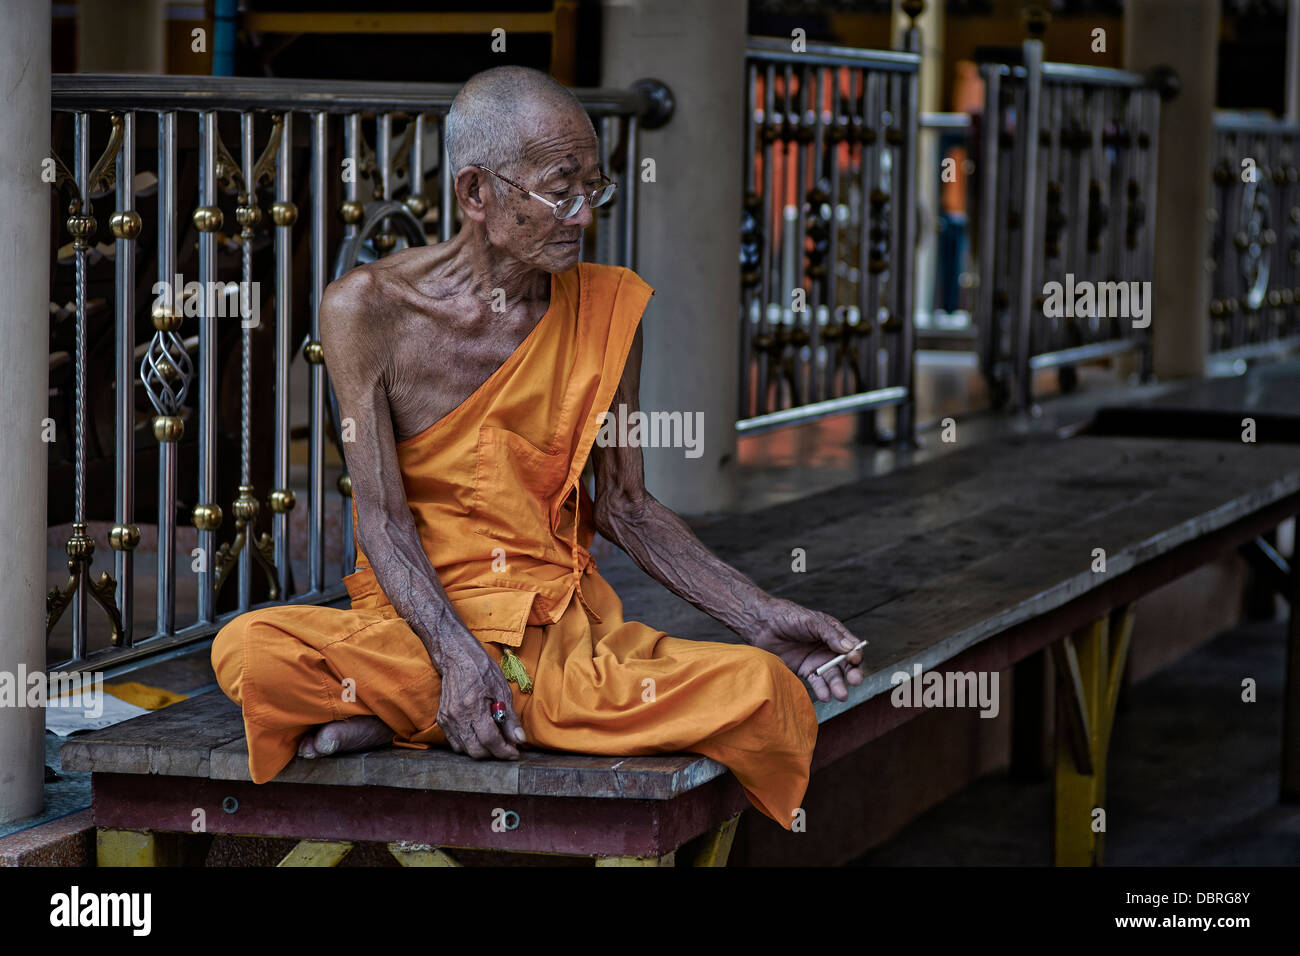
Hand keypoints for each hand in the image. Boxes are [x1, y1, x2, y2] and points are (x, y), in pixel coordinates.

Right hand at [435, 637, 526, 758]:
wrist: (457, 657)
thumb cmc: (482, 670)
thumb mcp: (502, 690)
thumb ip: (510, 718)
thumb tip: (519, 739)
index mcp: (473, 706)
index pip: (489, 739)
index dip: (504, 750)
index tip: (515, 752)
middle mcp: (457, 715)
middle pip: (476, 750)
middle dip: (494, 753)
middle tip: (507, 746)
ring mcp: (447, 719)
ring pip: (464, 749)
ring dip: (481, 750)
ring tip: (494, 740)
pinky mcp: (442, 719)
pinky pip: (455, 743)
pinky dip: (468, 744)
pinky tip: (479, 735)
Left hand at [749, 597, 865, 702]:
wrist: (764, 625)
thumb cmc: (789, 617)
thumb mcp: (812, 621)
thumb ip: (830, 634)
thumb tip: (850, 648)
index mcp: (834, 634)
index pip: (852, 647)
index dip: (856, 654)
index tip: (854, 659)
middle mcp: (829, 649)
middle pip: (846, 665)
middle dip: (852, 674)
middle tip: (855, 681)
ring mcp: (818, 661)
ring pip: (833, 676)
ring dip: (838, 686)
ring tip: (841, 695)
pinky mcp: (806, 671)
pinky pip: (817, 683)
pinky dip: (822, 690)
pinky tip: (825, 696)